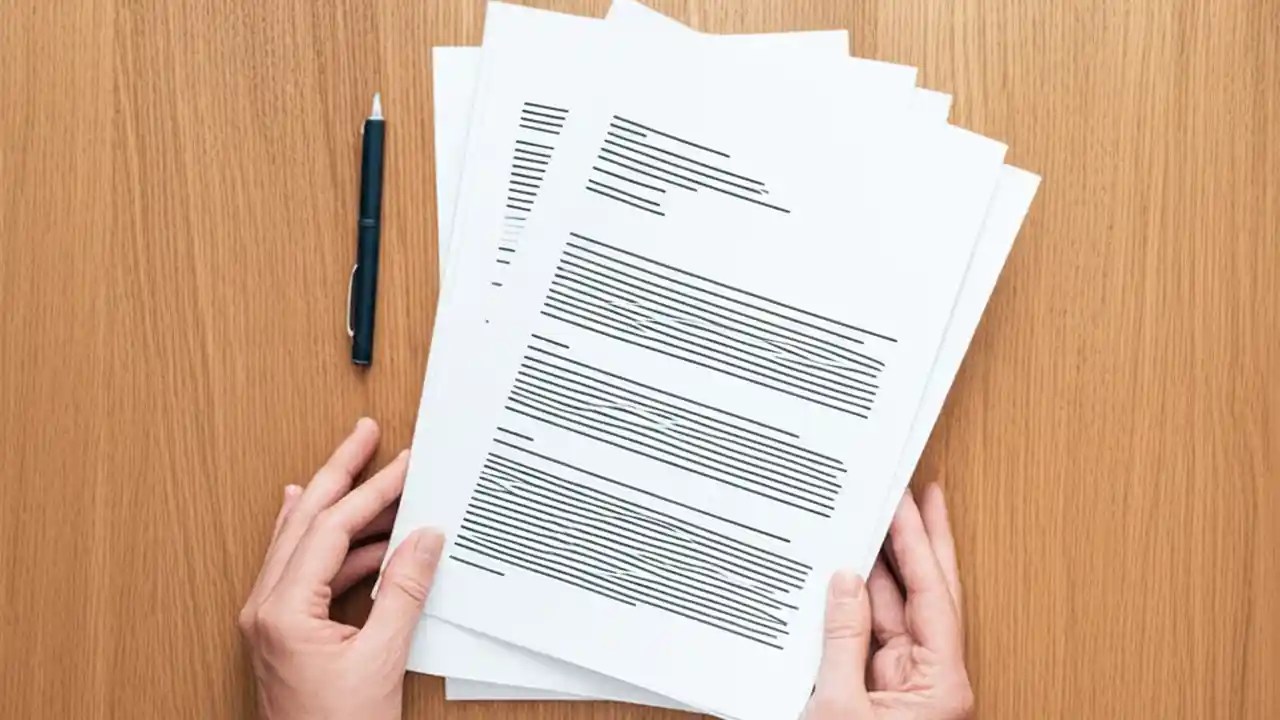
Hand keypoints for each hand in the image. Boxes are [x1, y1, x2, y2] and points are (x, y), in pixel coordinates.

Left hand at [238, 418, 443, 719]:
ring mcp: (270, 620)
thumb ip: (405, 590)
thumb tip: (423, 538)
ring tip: (375, 479)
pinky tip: (342, 526)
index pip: (332, 528)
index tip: (402, 465)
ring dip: (340, 508)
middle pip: (306, 520)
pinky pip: (302, 568)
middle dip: (339, 474)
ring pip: (302, 541)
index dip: (372, 491)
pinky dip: (328, 542)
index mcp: (282, 610)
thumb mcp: (381, 658)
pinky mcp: (283, 632)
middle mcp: (266, 608)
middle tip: (364, 435)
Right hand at [805, 484, 972, 719]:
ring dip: (881, 570)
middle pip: (928, 596)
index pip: (935, 595)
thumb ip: (842, 639)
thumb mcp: (841, 708)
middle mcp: (933, 682)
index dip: (922, 542)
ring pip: (896, 613)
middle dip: (920, 543)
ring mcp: (906, 688)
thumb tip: (846, 584)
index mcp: (943, 686)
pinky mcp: (879, 696)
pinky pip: (871, 638)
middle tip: (914, 495)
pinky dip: (858, 606)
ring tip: (868, 522)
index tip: (913, 500)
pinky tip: (848, 576)